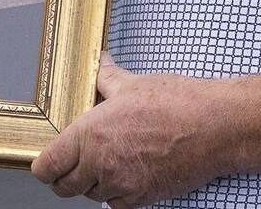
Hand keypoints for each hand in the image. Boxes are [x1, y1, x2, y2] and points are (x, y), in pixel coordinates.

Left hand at [31, 55, 233, 207]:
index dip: (43, 165)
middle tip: (72, 163)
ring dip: (92, 184)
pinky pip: (115, 204)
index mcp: (90, 134)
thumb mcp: (134, 84)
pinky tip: (125, 175)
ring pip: (91, 195)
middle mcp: (101, 164)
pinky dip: (115, 194)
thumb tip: (100, 65)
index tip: (46, 162)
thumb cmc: (178, 104)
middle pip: (64, 187)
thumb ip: (107, 79)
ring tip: (104, 163)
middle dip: (64, 177)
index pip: (48, 166)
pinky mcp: (143, 198)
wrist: (216, 128)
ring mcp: (122, 185)